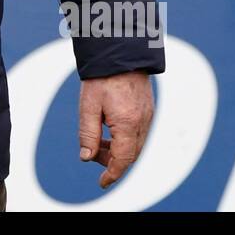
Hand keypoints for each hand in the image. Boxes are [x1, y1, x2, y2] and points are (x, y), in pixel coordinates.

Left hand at [78, 70, 153, 188]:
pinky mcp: (148, 109)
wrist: (120, 52)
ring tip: (99, 142)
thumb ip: (88, 133)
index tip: (102, 183)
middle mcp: (143, 122)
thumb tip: (86, 157)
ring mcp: (148, 115)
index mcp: (128, 123)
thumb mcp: (88, 105)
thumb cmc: (102, 77)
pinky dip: (126, 140)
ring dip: (119, 151)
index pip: (123, 160)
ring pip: (136, 145)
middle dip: (113, 161)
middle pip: (131, 155)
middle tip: (93, 155)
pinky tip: (110, 130)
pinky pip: (139, 134)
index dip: (112, 174)